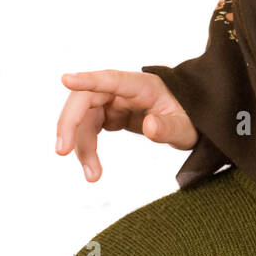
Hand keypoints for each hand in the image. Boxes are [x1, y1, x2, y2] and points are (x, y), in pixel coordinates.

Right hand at [55, 70, 197, 180]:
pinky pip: (89, 128)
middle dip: (71, 124)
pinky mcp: (110, 114)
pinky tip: (92, 167)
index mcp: (142, 85)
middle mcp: (123, 90)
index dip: (88, 79)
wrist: (192, 122)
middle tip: (63, 151)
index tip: (65, 79)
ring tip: (92, 176)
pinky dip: (87, 148)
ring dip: (81, 146)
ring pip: (84, 118)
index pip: (111, 79)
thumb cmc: (191, 120)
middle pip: (86, 100)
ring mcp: (114, 101)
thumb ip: (169, 127)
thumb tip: (150, 126)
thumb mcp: (186, 128)